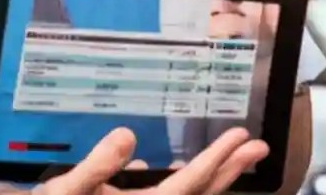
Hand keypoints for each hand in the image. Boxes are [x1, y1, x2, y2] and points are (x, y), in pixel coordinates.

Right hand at [36, 127, 267, 194]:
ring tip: (238, 156)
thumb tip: (127, 136)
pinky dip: (189, 183)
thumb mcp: (66, 189)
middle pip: (200, 194)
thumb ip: (96, 165)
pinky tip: (185, 171)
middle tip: (259, 147)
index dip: (216, 160)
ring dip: (216, 176)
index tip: (241, 138)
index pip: (188, 184)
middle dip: (230, 169)